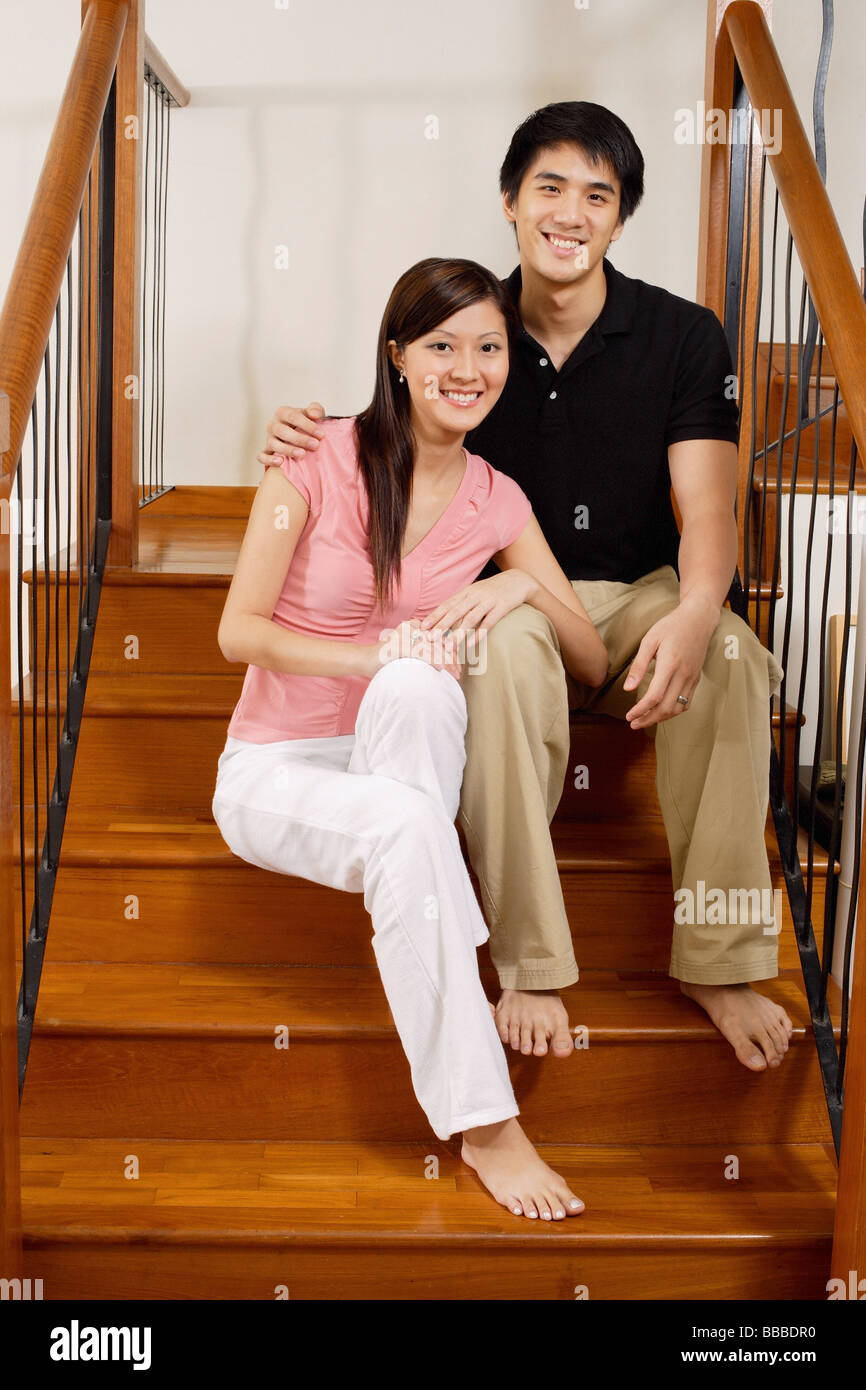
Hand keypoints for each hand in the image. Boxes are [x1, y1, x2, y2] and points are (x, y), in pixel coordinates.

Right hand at [257, 402, 325, 466]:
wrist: (297, 434)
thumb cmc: (305, 423)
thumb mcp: (312, 414)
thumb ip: (315, 410)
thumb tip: (315, 415)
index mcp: (282, 412)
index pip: (293, 416)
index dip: (307, 425)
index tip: (322, 434)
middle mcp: (273, 425)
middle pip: (282, 431)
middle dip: (299, 439)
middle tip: (316, 445)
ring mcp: (269, 438)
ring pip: (273, 444)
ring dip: (288, 450)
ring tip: (302, 455)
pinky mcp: (266, 451)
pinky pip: (262, 456)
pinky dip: (269, 459)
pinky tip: (281, 462)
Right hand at [365, 619, 462, 681]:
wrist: (364, 660)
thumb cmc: (388, 659)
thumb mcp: (409, 652)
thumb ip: (424, 651)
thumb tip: (445, 661)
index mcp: (415, 626)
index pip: (438, 637)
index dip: (450, 651)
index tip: (458, 664)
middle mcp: (411, 627)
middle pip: (437, 642)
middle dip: (450, 658)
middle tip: (459, 672)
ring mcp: (405, 635)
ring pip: (432, 648)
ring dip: (445, 662)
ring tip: (454, 674)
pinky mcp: (400, 644)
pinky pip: (421, 653)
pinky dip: (433, 661)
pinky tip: (441, 669)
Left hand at [418, 571, 536, 642]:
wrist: (518, 580)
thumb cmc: (493, 590)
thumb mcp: (476, 593)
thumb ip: (462, 603)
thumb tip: (444, 618)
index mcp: (466, 592)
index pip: (447, 605)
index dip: (435, 616)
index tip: (423, 627)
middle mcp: (475, 596)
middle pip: (456, 611)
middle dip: (442, 625)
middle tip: (431, 638)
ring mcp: (488, 601)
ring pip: (471, 618)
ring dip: (459, 633)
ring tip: (449, 645)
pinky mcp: (502, 607)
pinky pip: (489, 622)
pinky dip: (480, 633)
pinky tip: (472, 643)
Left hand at [622, 594, 719, 728]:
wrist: (698, 619)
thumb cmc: (670, 626)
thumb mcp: (649, 640)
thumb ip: (639, 665)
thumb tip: (627, 688)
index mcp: (670, 664)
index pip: (655, 696)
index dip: (641, 710)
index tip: (629, 716)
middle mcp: (684, 674)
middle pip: (667, 707)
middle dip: (648, 719)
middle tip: (633, 723)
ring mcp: (692, 678)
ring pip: (678, 708)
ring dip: (661, 718)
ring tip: (645, 720)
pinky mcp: (696, 678)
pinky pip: (686, 702)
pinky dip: (673, 711)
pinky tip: (661, 711)